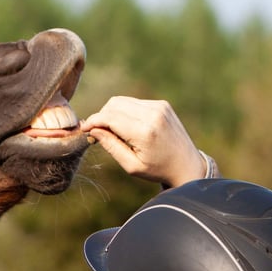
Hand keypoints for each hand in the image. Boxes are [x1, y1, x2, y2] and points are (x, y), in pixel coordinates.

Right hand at [81, 96, 205, 187]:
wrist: (187, 164)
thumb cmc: (157, 169)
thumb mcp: (131, 165)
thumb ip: (111, 146)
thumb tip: (93, 129)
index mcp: (145, 132)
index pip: (109, 117)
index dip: (93, 121)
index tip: (84, 129)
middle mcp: (153, 114)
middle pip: (113, 105)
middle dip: (101, 116)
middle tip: (99, 132)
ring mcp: (159, 107)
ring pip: (121, 101)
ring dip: (112, 113)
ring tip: (113, 131)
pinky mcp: (162, 104)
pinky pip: (133, 102)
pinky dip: (124, 112)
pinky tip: (128, 126)